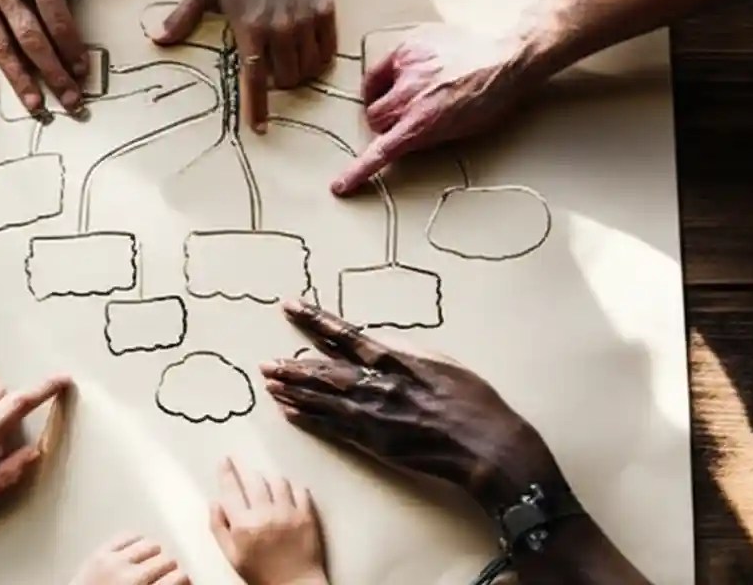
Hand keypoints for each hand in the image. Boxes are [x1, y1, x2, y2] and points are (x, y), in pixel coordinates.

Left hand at [70, 534, 188, 584]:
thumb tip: (184, 582)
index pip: (177, 579)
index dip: (183, 579)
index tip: (184, 579)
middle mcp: (132, 579)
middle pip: (166, 561)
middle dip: (170, 567)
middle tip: (168, 571)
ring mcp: (114, 563)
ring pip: (150, 545)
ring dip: (155, 553)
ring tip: (153, 559)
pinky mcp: (100, 553)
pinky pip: (127, 536)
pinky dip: (136, 540)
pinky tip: (137, 547)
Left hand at [153, 0, 335, 133]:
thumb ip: (183, 18)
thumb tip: (157, 40)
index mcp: (251, 27)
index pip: (255, 79)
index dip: (258, 108)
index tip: (261, 129)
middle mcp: (282, 28)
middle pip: (286, 80)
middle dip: (277, 85)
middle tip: (268, 72)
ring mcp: (307, 21)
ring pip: (308, 70)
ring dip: (297, 75)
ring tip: (287, 63)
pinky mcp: (326, 12)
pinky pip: (327, 52)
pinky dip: (317, 60)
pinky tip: (306, 52)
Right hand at [209, 458, 326, 584]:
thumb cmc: (261, 574)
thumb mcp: (232, 556)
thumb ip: (219, 528)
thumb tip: (214, 502)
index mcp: (244, 525)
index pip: (231, 490)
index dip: (227, 472)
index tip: (225, 460)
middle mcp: (265, 514)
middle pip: (254, 479)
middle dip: (246, 468)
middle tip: (241, 463)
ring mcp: (288, 513)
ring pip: (277, 480)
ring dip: (269, 477)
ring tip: (265, 479)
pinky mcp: (307, 515)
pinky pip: (300, 490)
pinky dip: (292, 487)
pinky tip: (288, 490)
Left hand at [261, 302, 564, 509]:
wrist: (485, 446)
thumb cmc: (473, 402)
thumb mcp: (443, 361)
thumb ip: (407, 350)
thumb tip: (380, 339)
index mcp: (396, 359)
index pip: (344, 334)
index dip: (313, 320)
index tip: (290, 307)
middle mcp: (378, 385)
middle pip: (323, 370)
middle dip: (292, 365)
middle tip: (266, 361)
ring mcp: (373, 415)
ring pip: (322, 399)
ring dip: (292, 391)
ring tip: (269, 382)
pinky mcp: (374, 442)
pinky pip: (333, 428)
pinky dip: (309, 419)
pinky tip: (290, 412)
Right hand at [331, 23, 538, 195]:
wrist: (508, 60)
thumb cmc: (491, 98)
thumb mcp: (457, 131)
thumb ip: (424, 136)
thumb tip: (406, 140)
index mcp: (423, 123)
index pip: (381, 151)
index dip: (358, 171)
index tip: (341, 185)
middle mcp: (409, 96)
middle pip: (374, 119)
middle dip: (384, 124)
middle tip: (403, 121)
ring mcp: (407, 68)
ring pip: (374, 94)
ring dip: (384, 99)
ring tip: (408, 94)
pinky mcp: (408, 47)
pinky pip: (383, 67)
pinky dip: (390, 75)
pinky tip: (409, 74)